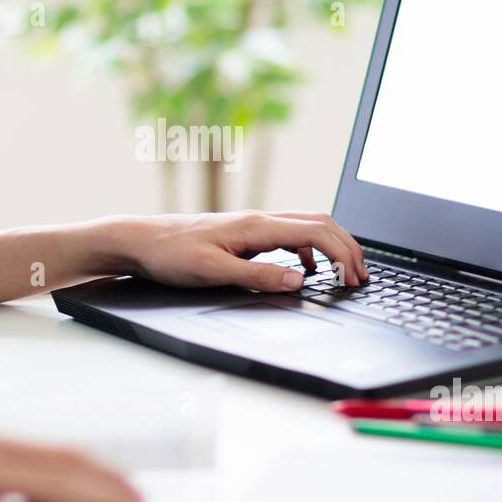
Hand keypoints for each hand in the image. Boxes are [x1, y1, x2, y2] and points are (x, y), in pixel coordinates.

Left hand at [119, 210, 368, 291]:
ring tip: (344, 273)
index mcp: (256, 226)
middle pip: (319, 223)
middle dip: (347, 248)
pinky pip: (288, 236)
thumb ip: (257, 276)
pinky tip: (304, 270)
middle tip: (362, 275)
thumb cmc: (169, 254)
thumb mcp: (213, 272)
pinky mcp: (244, 234)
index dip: (342, 255)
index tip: (354, 278)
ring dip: (331, 248)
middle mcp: (258, 220)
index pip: (316, 232)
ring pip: (306, 227)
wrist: (139, 240)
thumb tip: (299, 282)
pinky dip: (308, 251)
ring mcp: (252, 226)